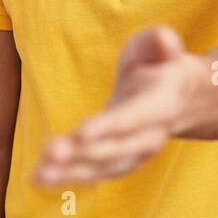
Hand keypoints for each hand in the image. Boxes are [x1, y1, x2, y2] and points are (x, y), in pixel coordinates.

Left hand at [33, 24, 204, 186]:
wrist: (179, 96)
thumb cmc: (159, 63)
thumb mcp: (159, 46)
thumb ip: (159, 42)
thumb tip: (165, 39)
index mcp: (162, 104)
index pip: (136, 117)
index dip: (110, 125)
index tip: (82, 131)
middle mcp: (152, 136)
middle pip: (119, 149)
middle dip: (86, 153)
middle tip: (52, 152)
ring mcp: (136, 154)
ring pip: (105, 168)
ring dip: (72, 172)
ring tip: (40, 174)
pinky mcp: (118, 162)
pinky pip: (94, 174)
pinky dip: (68, 177)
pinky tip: (39, 177)